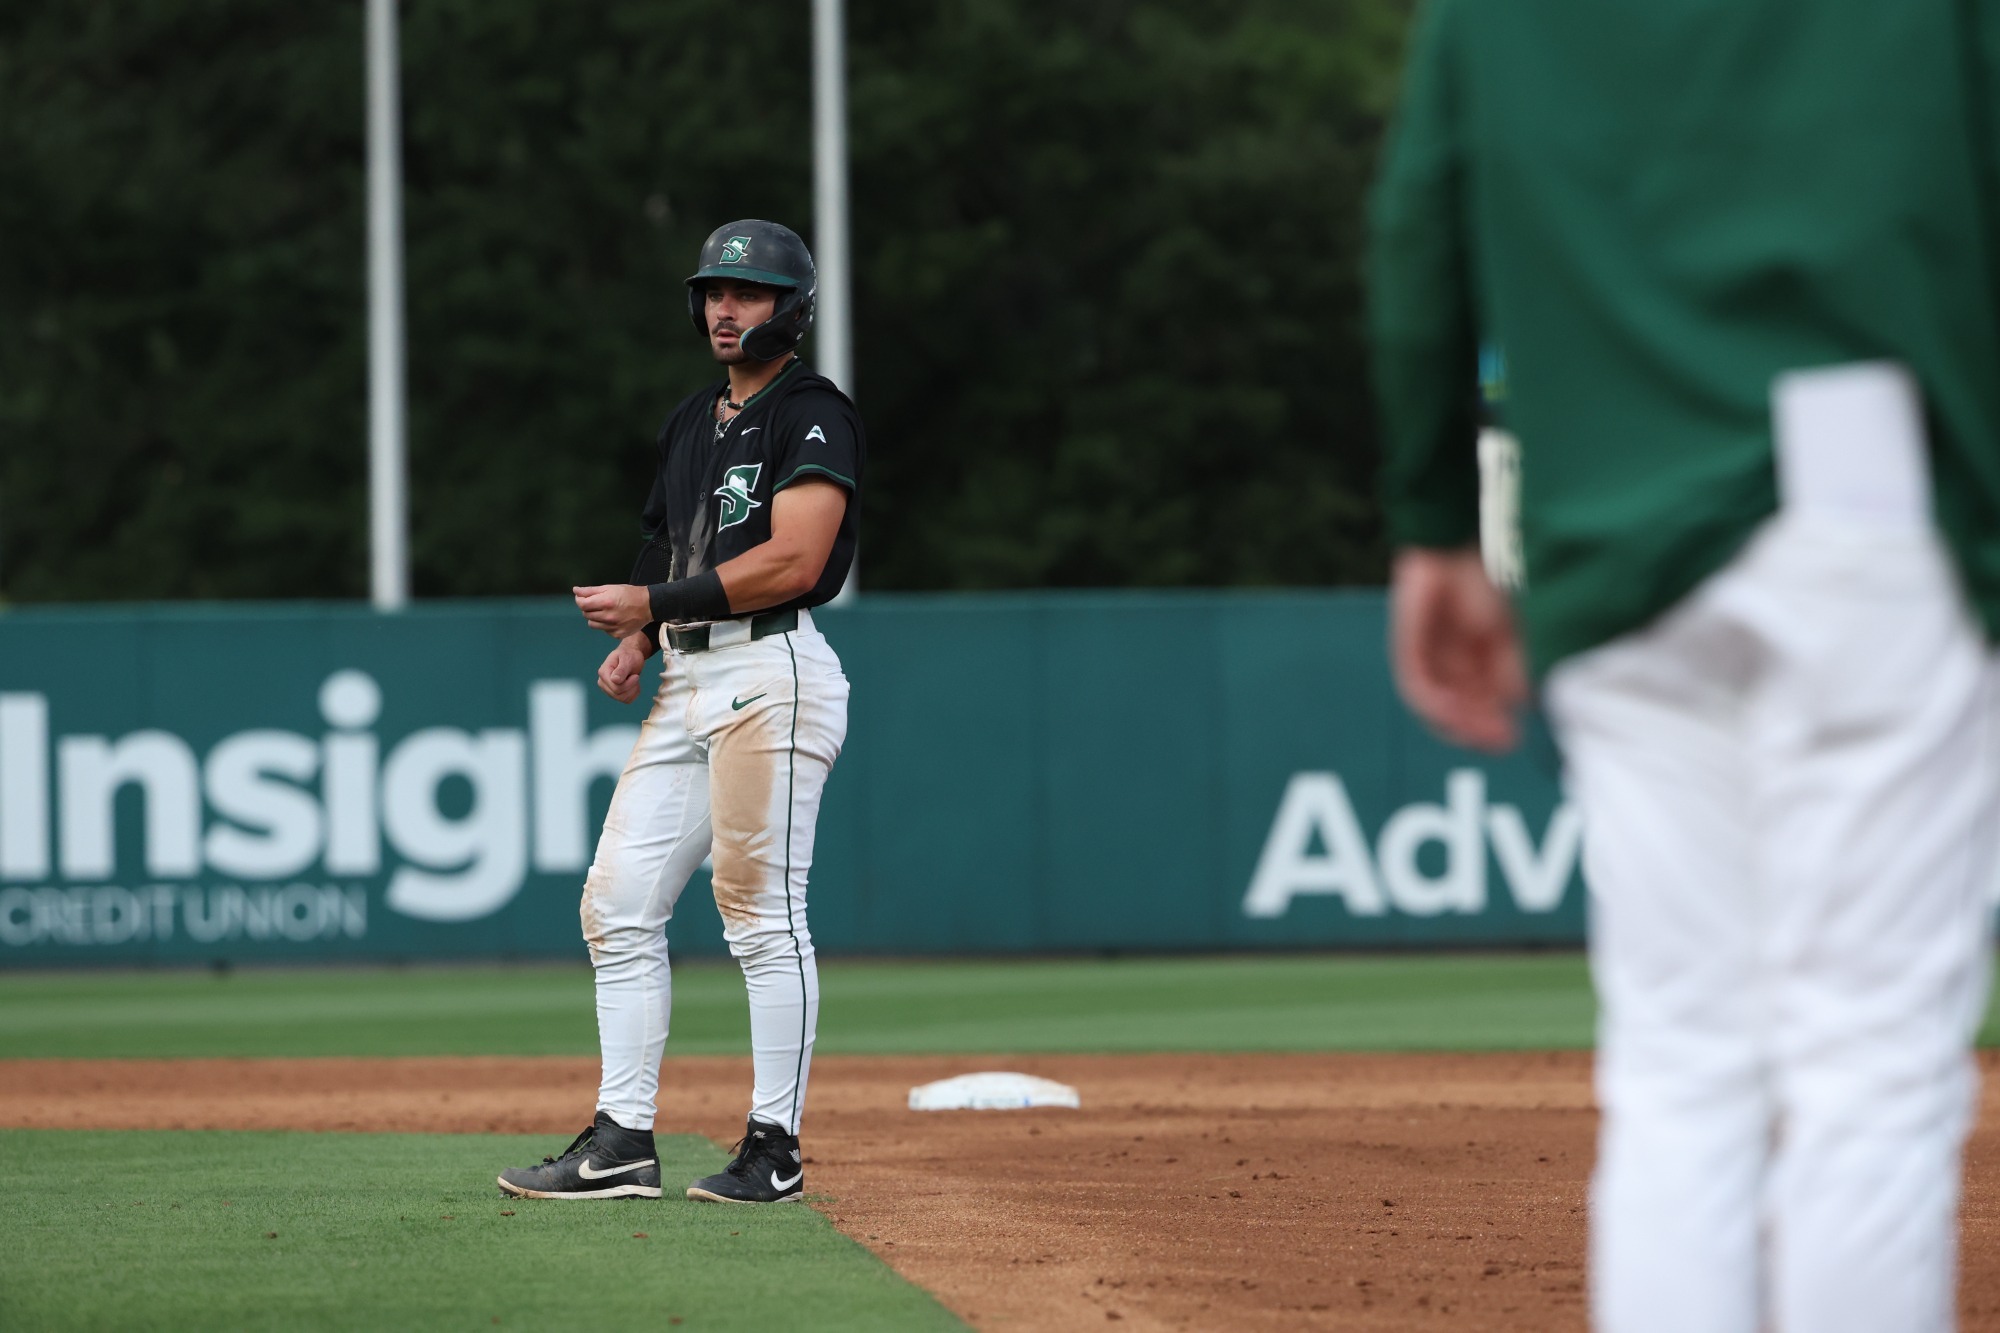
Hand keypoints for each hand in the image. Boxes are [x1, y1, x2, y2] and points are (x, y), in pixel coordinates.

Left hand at [573, 584, 651, 638]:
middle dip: (588, 608)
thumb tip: (575, 591)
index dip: (580, 600)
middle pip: (586, 614)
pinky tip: (614, 618)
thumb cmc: (628, 594)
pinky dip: (605, 625)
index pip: (582, 605)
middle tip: (597, 603)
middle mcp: (608, 617)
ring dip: (595, 617)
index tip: (582, 598)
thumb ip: (590, 590)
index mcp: (606, 602)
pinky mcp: (617, 635)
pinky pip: (603, 630)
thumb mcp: (610, 588)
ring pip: (592, 624)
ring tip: (605, 611)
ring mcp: (613, 627)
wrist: (648, 606)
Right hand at [596, 638, 648, 703]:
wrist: (631, 656)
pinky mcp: (614, 694)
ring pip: (623, 699)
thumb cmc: (629, 655)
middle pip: (619, 694)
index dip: (629, 683)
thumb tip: (614, 680)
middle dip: (632, 686)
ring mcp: (608, 689)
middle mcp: (602, 682)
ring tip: (635, 679)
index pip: (616, 687)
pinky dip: (634, 693)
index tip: (636, 675)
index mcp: (603, 673)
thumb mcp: (627, 659)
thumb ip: (621, 670)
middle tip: (636, 676)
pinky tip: (634, 685)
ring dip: (633, 690)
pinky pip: (626, 700)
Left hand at [1389, 546, 1527, 752]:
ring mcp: (1428, 654)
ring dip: (1459, 722)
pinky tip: (1454, 709)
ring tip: (1480, 733)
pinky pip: (1416, 683)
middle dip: (1479, 729)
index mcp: (1479, 653)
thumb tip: (1521, 704)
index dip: (1495, 723)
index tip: (1512, 739)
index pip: (1482, 700)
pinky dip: (1434, 701)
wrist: (1458, 543)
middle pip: (1459, 707)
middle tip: (1500, 743)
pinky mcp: (1408, 646)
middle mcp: (1452, 659)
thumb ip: (1515, 666)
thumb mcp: (1513, 629)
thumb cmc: (1491, 578)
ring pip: (1437, 702)